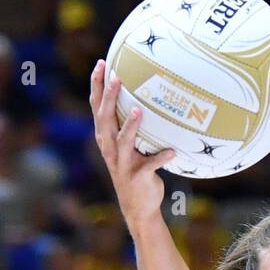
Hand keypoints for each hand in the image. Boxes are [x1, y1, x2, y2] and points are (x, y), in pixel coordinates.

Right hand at [89, 59, 174, 229]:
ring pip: (123, 141)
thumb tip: (148, 97)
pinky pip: (150, 165)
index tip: (102, 63)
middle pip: (105, 118)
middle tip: (116, 76)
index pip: (97, 107)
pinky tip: (172, 152)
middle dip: (110, 97)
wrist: (138, 206)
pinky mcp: (137, 176)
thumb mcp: (130, 146)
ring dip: (131, 126)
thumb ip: (133, 126)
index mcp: (105, 137)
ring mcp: (122, 163)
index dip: (97, 85)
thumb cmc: (137, 170)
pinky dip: (161, 158)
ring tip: (139, 110)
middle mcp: (109, 148)